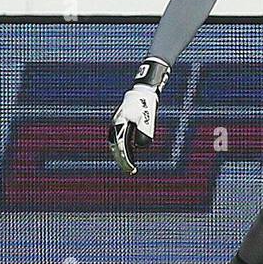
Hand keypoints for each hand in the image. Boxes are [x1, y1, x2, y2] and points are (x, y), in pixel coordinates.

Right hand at [108, 59, 170, 174]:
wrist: (142, 92)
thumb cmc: (145, 104)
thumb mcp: (147, 120)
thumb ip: (144, 133)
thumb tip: (140, 147)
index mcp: (120, 125)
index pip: (121, 148)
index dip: (126, 160)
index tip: (132, 169)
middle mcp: (115, 126)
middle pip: (116, 148)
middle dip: (123, 161)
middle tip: (131, 171)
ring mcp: (116, 124)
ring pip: (115, 145)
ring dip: (121, 155)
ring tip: (128, 166)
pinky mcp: (120, 124)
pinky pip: (118, 139)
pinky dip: (122, 148)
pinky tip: (128, 154)